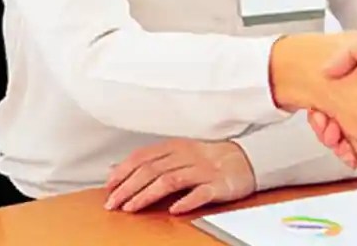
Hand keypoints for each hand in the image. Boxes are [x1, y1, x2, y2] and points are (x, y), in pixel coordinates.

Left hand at [104, 138, 255, 214]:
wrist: (247, 159)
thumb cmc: (209, 158)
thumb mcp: (177, 154)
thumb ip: (150, 161)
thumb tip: (116, 169)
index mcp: (176, 146)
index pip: (143, 156)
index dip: (124, 171)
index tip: (109, 187)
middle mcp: (188, 156)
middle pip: (152, 170)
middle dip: (129, 187)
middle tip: (113, 204)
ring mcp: (204, 170)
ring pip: (170, 180)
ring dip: (148, 195)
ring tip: (132, 208)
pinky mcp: (219, 185)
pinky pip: (201, 193)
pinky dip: (186, 201)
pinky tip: (174, 210)